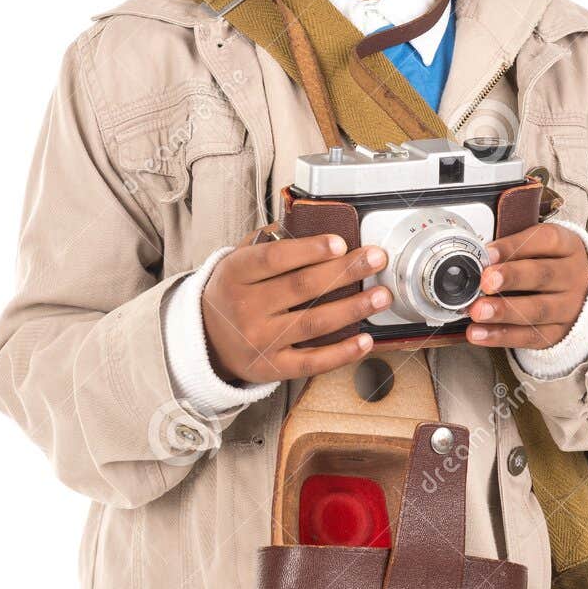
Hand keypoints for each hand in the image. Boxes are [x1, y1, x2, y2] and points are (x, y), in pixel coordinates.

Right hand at [201, 229, 390, 383]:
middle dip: (344, 271)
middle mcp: (245, 308)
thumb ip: (266, 242)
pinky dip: (342, 353)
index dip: (309, 250)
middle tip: (376, 259)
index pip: (274, 258)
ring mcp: (259, 341)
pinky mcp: (272, 368)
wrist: (206, 340)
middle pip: (302, 287)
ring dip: (352, 308)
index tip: (340, 242)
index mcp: (235, 274)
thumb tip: (305, 219)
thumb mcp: (236, 261)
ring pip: (313, 323)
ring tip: (381, 296)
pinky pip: (311, 362)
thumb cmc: (232, 293)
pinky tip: (365, 340)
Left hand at [464, 222, 587, 350]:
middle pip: (542, 275)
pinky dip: (500, 336)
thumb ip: (513, 250)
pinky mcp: (559, 333)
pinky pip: (529, 336)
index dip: (515, 245)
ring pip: (537, 310)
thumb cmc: (551, 265)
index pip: (546, 240)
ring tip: (477, 311)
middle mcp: (574, 277)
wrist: (582, 296)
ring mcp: (570, 308)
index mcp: (569, 247)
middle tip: (485, 281)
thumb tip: (478, 259)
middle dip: (511, 278)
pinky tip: (478, 333)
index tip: (487, 252)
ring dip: (503, 311)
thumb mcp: (542, 248)